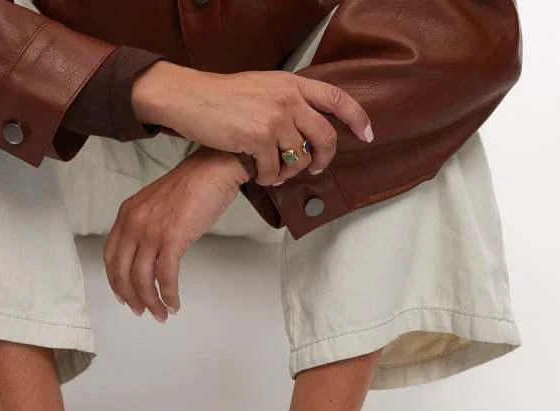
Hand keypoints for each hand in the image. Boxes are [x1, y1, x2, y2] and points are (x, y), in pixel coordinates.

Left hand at [103, 147, 249, 321]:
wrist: (212, 170)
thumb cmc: (192, 187)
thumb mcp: (156, 206)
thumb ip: (147, 228)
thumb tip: (151, 256)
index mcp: (127, 215)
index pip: (111, 256)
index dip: (116, 282)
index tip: (124, 296)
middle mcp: (133, 224)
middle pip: (123, 273)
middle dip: (131, 298)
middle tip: (142, 311)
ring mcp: (151, 232)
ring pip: (142, 280)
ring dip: (151, 302)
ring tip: (161, 314)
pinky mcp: (172, 239)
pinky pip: (165, 277)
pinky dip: (169, 295)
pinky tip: (174, 304)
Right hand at [132, 62, 372, 186]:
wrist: (191, 97)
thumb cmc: (222, 97)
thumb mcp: (263, 87)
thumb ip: (287, 100)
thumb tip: (306, 124)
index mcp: (292, 83)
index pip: (336, 98)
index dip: (357, 118)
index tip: (367, 134)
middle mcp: (288, 98)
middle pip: (326, 136)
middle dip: (324, 158)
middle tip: (316, 168)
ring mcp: (274, 118)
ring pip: (300, 158)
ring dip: (290, 172)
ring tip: (277, 172)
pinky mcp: (258, 138)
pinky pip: (275, 170)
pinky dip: (269, 178)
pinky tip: (260, 175)